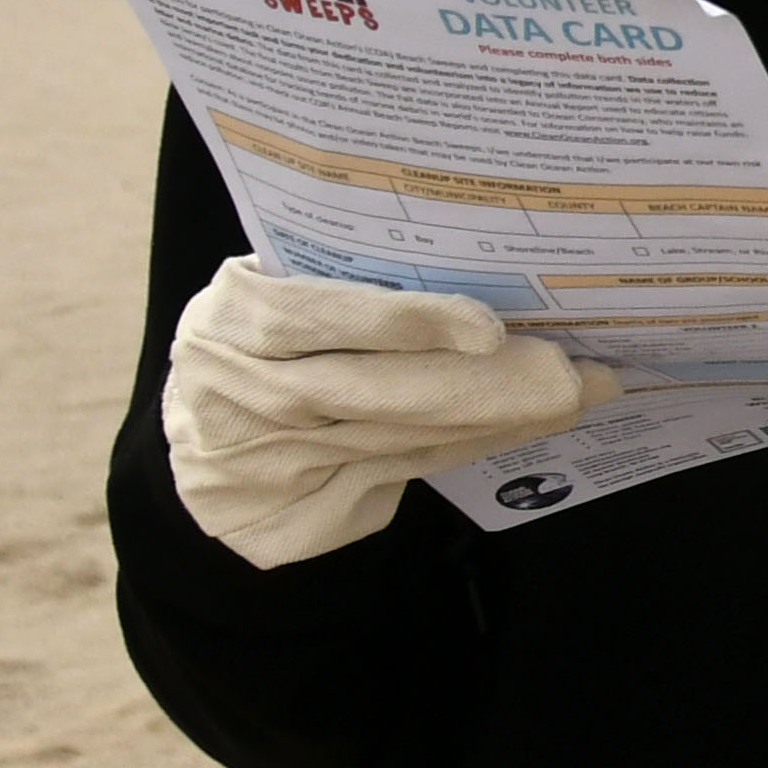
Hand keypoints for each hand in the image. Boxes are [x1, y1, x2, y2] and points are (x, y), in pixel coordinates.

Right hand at [163, 259, 618, 568]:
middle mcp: (249, 394)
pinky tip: (522, 426)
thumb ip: (335, 281)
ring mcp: (275, 462)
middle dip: (486, 383)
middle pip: (379, 392)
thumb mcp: (263, 295)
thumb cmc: (250, 343)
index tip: (487, 328)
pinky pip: (407, 471)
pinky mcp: (302, 511)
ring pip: (406, 438)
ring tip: (572, 393)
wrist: (194, 449)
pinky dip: (470, 446)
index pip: (324, 317)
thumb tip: (468, 256)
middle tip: (573, 370)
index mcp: (235, 320)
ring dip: (497, 418)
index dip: (407, 322)